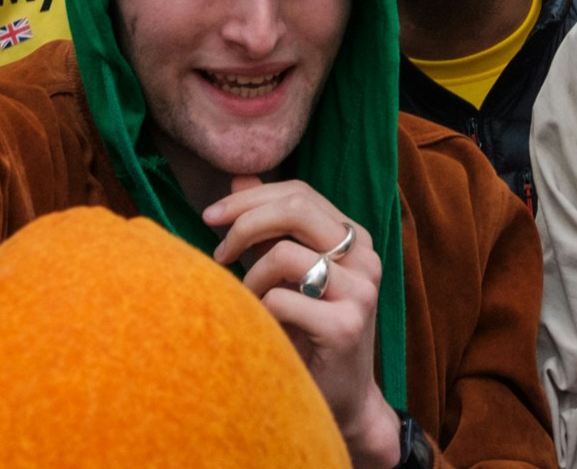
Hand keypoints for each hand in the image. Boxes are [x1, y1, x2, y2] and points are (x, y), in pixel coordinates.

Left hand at [206, 177, 398, 467]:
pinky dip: (260, 311)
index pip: (299, 193)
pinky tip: (263, 328)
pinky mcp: (347, 326)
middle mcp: (365, 257)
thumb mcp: (288, 272)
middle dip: (244, 220)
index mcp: (354, 237)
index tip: (210, 215)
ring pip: (284, 255)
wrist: (342, 399)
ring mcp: (361, 290)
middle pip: (296, 207)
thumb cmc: (308, 332)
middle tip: (217, 250)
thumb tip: (239, 178)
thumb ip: (269, 226)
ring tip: (248, 303)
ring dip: (250, 279)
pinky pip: (282, 300)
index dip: (250, 197)